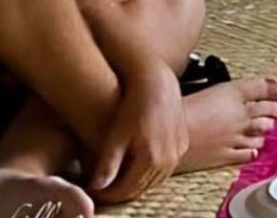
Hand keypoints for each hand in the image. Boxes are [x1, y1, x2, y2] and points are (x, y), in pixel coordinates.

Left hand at [90, 64, 187, 201]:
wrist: (158, 83)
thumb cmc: (133, 105)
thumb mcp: (116, 134)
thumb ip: (108, 163)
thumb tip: (97, 187)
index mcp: (152, 158)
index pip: (127, 189)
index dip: (108, 193)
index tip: (94, 190)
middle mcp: (169, 159)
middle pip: (141, 187)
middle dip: (121, 190)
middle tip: (103, 186)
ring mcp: (178, 152)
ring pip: (154, 180)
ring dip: (136, 183)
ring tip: (117, 177)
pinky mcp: (183, 144)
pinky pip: (165, 168)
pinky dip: (150, 172)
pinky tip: (136, 165)